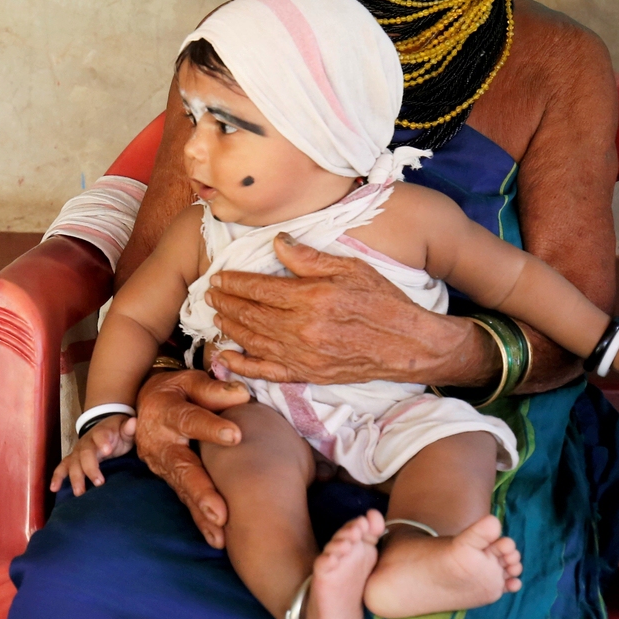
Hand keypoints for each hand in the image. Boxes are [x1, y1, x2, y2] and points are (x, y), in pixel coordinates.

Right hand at [50, 415, 136, 496]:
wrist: (104, 427)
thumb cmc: (118, 432)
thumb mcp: (125, 429)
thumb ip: (129, 429)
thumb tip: (133, 422)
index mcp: (101, 433)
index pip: (100, 436)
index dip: (102, 442)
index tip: (107, 451)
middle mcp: (87, 442)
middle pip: (85, 454)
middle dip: (90, 468)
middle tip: (99, 483)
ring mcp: (78, 451)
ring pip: (73, 463)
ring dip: (75, 477)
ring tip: (79, 493)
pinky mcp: (73, 459)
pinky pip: (62, 467)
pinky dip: (57, 477)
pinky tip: (54, 489)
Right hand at [134, 369, 249, 547]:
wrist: (147, 404)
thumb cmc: (177, 391)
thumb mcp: (189, 381)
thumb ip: (212, 388)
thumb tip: (241, 395)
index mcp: (165, 412)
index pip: (189, 419)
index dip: (210, 428)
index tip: (235, 436)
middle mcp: (160, 443)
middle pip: (182, 467)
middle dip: (202, 491)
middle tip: (221, 513)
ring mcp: (162, 465)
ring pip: (183, 491)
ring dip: (201, 514)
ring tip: (220, 534)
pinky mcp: (169, 479)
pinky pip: (185, 500)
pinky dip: (200, 520)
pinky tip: (217, 539)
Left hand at [207, 234, 471, 385]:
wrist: (409, 344)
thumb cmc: (382, 300)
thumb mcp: (350, 267)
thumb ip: (309, 258)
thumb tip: (276, 243)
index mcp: (312, 297)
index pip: (259, 288)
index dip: (234, 282)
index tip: (218, 277)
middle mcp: (302, 328)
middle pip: (251, 314)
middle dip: (226, 302)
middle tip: (209, 293)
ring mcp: (303, 355)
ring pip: (253, 341)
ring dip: (229, 327)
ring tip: (215, 315)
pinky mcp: (308, 374)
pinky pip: (267, 372)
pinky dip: (242, 366)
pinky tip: (225, 357)